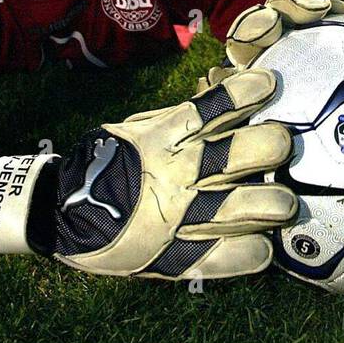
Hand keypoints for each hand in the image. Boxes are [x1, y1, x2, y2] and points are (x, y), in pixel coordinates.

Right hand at [0, 69, 297, 279]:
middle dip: (271, 146)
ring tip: (284, 204)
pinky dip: (248, 254)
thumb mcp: (139, 129)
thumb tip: (225, 93)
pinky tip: (262, 249)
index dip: (246, 92)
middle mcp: (177, 172)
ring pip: (240, 206)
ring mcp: (179, 215)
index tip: (269, 84)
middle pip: (242, 154)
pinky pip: (222, 258)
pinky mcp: (175, 257)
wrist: (59, 211)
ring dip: (271, 204)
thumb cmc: (110, 163)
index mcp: (165, 136)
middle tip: (281, 147)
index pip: (214, 106)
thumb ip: (181, 119)